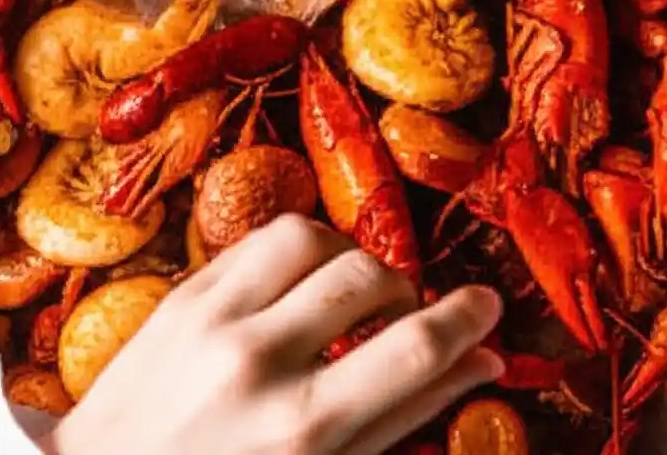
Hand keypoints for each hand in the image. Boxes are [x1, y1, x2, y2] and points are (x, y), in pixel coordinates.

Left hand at [48, 215, 504, 454]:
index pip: (415, 347)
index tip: (485, 306)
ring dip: (347, 259)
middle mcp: (257, 361)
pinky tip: (295, 289)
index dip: (467, 318)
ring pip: (311, 237)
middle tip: (402, 317)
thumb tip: (484, 362)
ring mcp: (211, 318)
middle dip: (404, 291)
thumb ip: (402, 415)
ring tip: (346, 298)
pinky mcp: (181, 293)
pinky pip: (257, 240)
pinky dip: (294, 255)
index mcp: (301, 427)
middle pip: (368, 277)